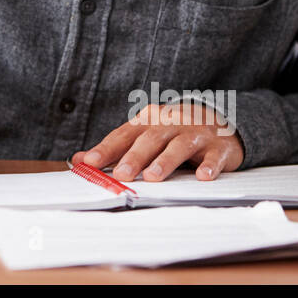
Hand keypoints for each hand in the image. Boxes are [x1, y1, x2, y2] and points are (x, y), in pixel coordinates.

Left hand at [71, 101, 243, 180]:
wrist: (217, 119)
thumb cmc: (171, 131)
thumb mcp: (142, 135)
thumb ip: (114, 148)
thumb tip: (80, 159)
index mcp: (148, 121)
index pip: (124, 134)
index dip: (107, 149)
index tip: (90, 162)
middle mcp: (170, 124)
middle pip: (150, 139)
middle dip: (135, 157)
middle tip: (123, 174)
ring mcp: (195, 134)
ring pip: (179, 146)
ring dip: (166, 161)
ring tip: (153, 177)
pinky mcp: (218, 147)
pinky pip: (213, 156)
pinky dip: (209, 166)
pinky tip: (203, 177)